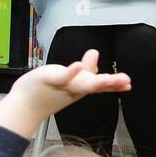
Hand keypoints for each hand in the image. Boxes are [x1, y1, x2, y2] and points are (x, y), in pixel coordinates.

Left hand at [0, 48, 131, 137]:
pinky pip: (62, 77)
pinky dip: (71, 72)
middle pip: (95, 85)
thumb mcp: (71, 78)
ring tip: (109, 78)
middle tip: (127, 82)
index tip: (128, 84)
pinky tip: (78, 66)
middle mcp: (75, 88)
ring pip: (82, 84)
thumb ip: (85, 68)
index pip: (100, 85)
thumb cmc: (48, 91)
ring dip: (97, 81)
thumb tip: (95, 53)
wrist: (26, 103)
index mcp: (82, 87)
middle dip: (111, 83)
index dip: (115, 84)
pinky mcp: (51, 80)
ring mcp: (64, 85)